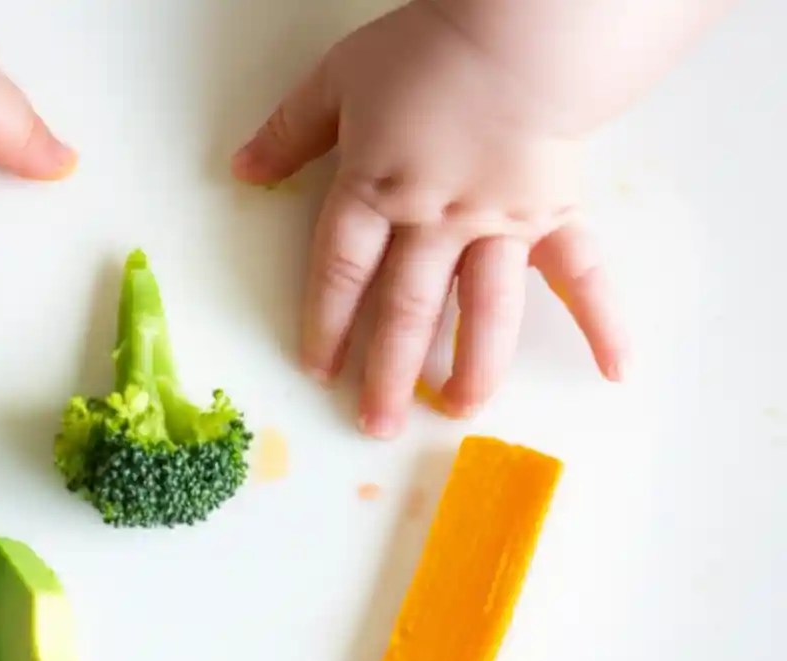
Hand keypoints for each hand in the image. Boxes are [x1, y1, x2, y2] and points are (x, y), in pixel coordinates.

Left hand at [232, 0, 627, 437]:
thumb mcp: (337, 79)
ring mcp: (499, 224)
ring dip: (472, 368)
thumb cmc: (428, 47)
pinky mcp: (555, 214)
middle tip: (378, 426)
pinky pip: (582, 275)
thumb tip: (241, 170)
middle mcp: (435, 221)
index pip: (341, 273)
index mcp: (377, 190)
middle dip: (390, 374)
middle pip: (406, 310)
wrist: (522, 28)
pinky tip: (614, 370)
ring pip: (482, 312)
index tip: (320, 371)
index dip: (326, 324)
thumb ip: (288, 131)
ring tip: (460, 413)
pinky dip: (603, 321)